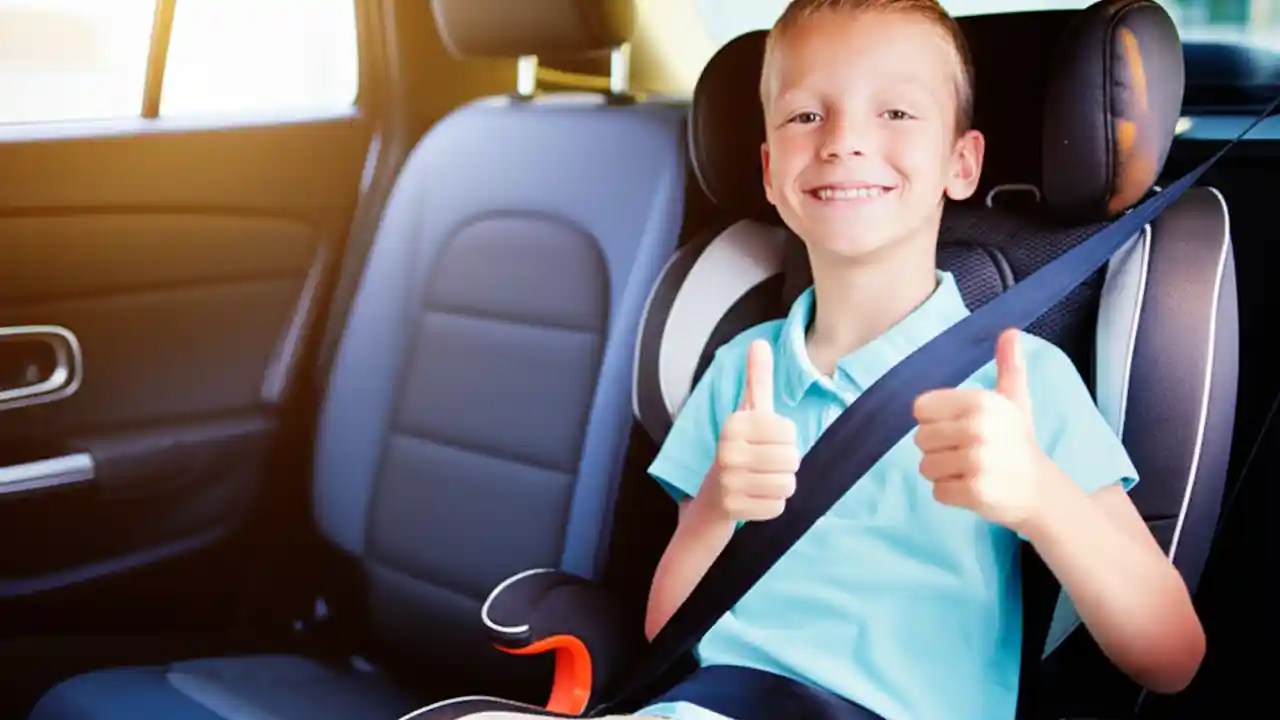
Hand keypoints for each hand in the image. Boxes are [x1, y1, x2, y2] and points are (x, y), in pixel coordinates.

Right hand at [696, 340, 798, 522]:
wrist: (710, 499)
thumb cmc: (739, 450)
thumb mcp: (747, 414)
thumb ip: (757, 379)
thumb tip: (759, 342)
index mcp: (734, 424)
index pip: (790, 433)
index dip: (785, 441)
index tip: (765, 443)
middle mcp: (727, 451)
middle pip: (792, 460)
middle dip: (784, 466)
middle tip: (763, 466)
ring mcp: (728, 481)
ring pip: (787, 485)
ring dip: (779, 486)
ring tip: (760, 481)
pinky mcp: (732, 508)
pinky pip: (777, 507)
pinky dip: (770, 506)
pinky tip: (753, 499)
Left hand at [912, 329, 1049, 530]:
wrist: (1040, 489)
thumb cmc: (1017, 441)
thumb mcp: (1014, 400)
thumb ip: (1008, 366)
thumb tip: (1010, 331)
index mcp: (981, 401)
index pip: (921, 408)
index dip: (935, 420)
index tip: (959, 427)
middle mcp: (978, 428)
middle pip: (920, 438)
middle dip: (938, 449)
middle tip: (968, 452)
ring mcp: (977, 462)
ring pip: (925, 466)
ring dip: (943, 472)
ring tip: (971, 470)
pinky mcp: (975, 492)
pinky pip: (937, 492)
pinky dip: (950, 493)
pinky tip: (973, 488)